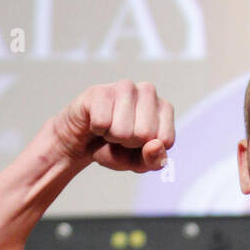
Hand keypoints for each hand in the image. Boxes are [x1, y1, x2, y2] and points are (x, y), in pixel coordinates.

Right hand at [53, 80, 174, 172]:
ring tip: (109, 129)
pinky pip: (102, 123)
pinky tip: (97, 123)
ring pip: (123, 130)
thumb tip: (156, 145)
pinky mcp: (100, 90)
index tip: (139, 143)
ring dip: (112, 137)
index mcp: (164, 108)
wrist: (84, 140)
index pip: (166, 140)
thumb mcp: (140, 162)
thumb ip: (154, 160)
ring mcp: (125, 87)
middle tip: (121, 137)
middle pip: (144, 134)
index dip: (148, 151)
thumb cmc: (117, 148)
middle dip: (129, 144)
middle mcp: (148, 91)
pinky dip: (97, 131)